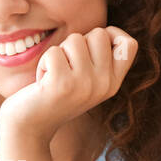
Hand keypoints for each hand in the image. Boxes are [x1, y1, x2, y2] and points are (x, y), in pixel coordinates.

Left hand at [0, 26, 137, 144]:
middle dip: (78, 43)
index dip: (111, 34)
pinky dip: (44, 62)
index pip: (129, 44)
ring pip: (75, 39)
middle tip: (67, 65)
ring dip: (59, 52)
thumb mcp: (86, 81)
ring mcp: (84, 85)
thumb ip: (99, 60)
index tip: (91, 46)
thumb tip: (105, 32)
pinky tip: (43, 82)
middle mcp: (103, 85)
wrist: (30, 128)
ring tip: (54, 74)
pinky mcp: (62, 84)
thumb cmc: (55, 97)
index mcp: (113, 83)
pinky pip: (54, 52)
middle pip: (99, 34)